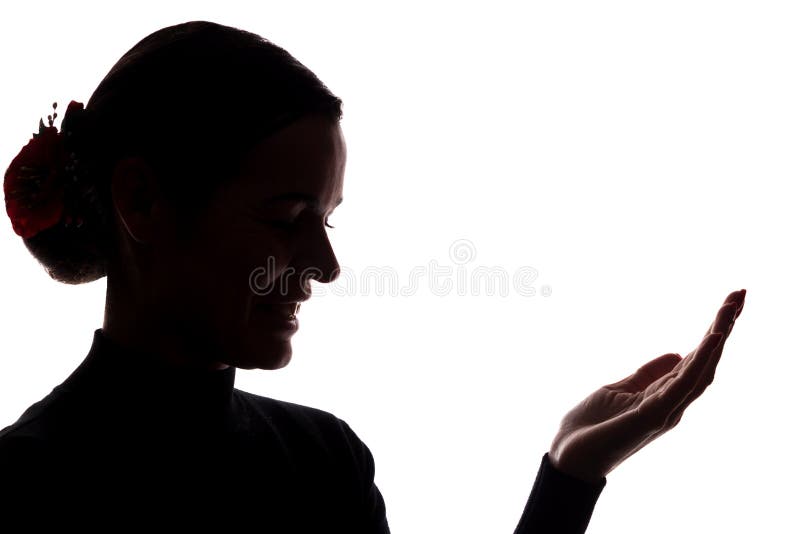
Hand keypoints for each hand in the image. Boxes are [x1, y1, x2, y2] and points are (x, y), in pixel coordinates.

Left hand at [548, 289, 745, 482]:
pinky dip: (701, 360)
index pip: (696, 359)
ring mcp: (666, 410)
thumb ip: (649, 373)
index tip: (729, 303)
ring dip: (718, 335)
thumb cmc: (592, 427)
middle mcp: (673, 403)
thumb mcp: (620, 389)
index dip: (713, 331)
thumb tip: (676, 353)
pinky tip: (714, 338)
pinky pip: (684, 384)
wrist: (569, 457)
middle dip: (724, 326)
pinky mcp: (653, 415)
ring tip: (732, 306)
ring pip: (702, 368)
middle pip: (707, 361)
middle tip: (741, 294)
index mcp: (665, 395)